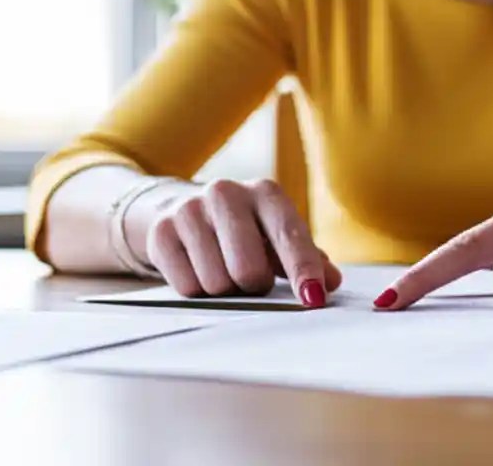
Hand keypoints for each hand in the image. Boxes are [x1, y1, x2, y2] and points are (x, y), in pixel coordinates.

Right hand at [139, 178, 341, 306]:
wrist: (180, 208)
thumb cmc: (245, 229)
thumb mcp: (278, 235)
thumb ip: (308, 257)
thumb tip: (331, 282)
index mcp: (266, 193)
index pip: (289, 236)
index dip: (303, 271)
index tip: (313, 299)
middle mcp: (227, 193)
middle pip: (248, 269)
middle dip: (255, 286)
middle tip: (253, 279)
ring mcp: (190, 211)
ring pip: (217, 282)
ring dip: (226, 290)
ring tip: (226, 271)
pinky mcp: (161, 232)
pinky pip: (187, 287)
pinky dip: (198, 291)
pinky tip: (199, 269)